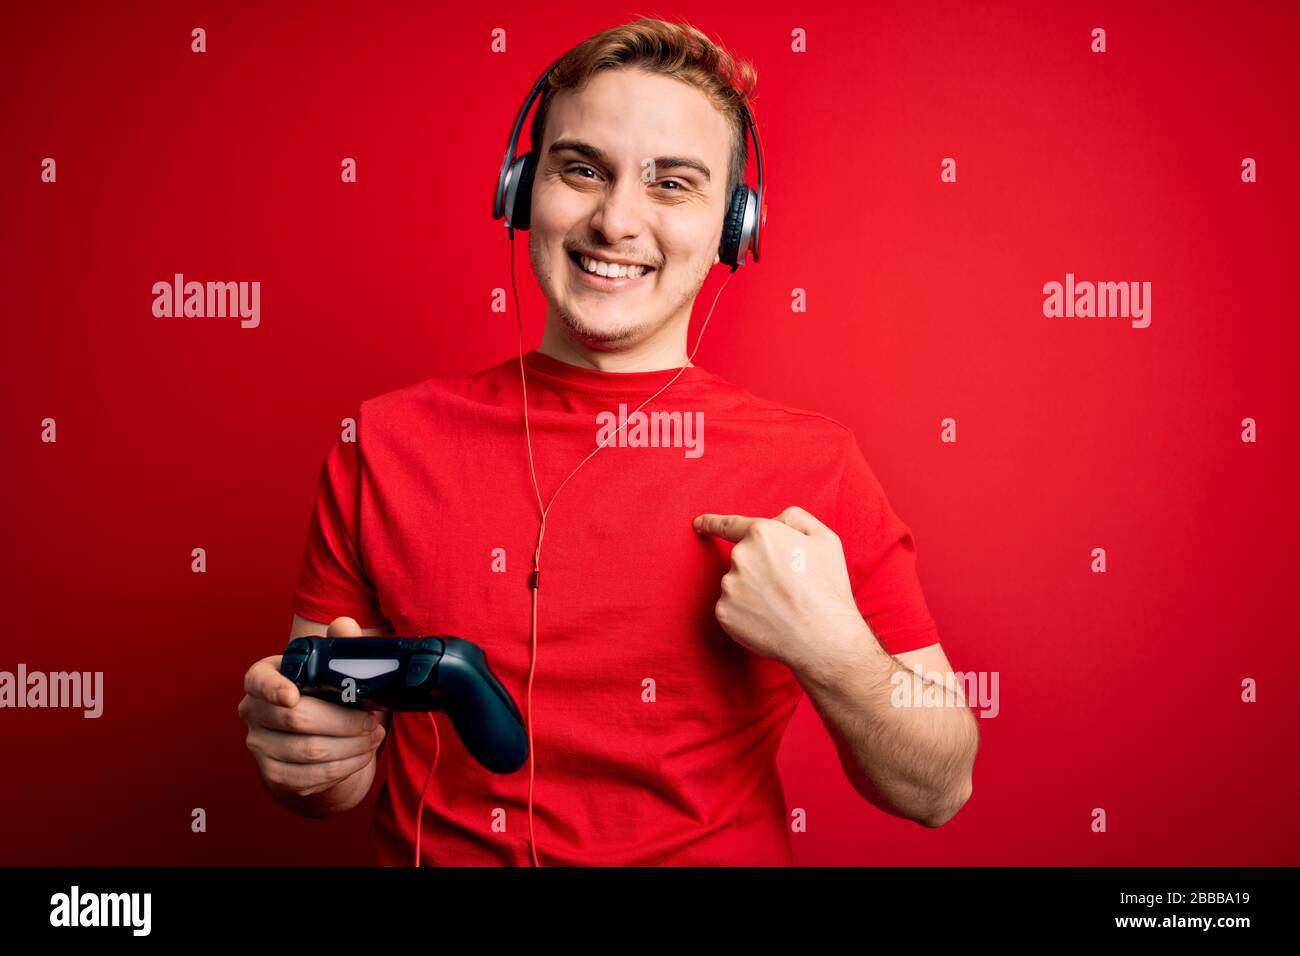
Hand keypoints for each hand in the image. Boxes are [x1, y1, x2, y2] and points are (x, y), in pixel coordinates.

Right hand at [238, 616, 387, 798]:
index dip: (273, 689)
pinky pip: (309, 777)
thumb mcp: (332, 666)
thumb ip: (339, 644)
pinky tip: (361, 755)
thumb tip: (344, 626)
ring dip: (350, 746)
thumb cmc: (326, 693)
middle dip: (342, 721)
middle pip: (296, 720)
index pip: (259, 681)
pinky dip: (343, 767)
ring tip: (374, 736)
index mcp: (263, 677)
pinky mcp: (274, 775)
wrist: (319, 737)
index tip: (293, 696)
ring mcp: (260, 745)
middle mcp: (253, 711)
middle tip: (372, 719)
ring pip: (308, 751)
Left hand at [693, 506, 867, 670]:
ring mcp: (729, 586)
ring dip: (753, 592)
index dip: (712, 523)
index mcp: (762, 534)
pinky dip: (747, 614)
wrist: (823, 638)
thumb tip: (774, 521)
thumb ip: (795, 519)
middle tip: (787, 587)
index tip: (698, 523)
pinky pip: (732, 608)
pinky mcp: (724, 613)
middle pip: (742, 559)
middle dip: (759, 569)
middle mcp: (740, 557)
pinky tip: (769, 620)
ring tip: (781, 606)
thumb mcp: (825, 539)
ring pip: (737, 584)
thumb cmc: (827, 588)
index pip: (730, 525)